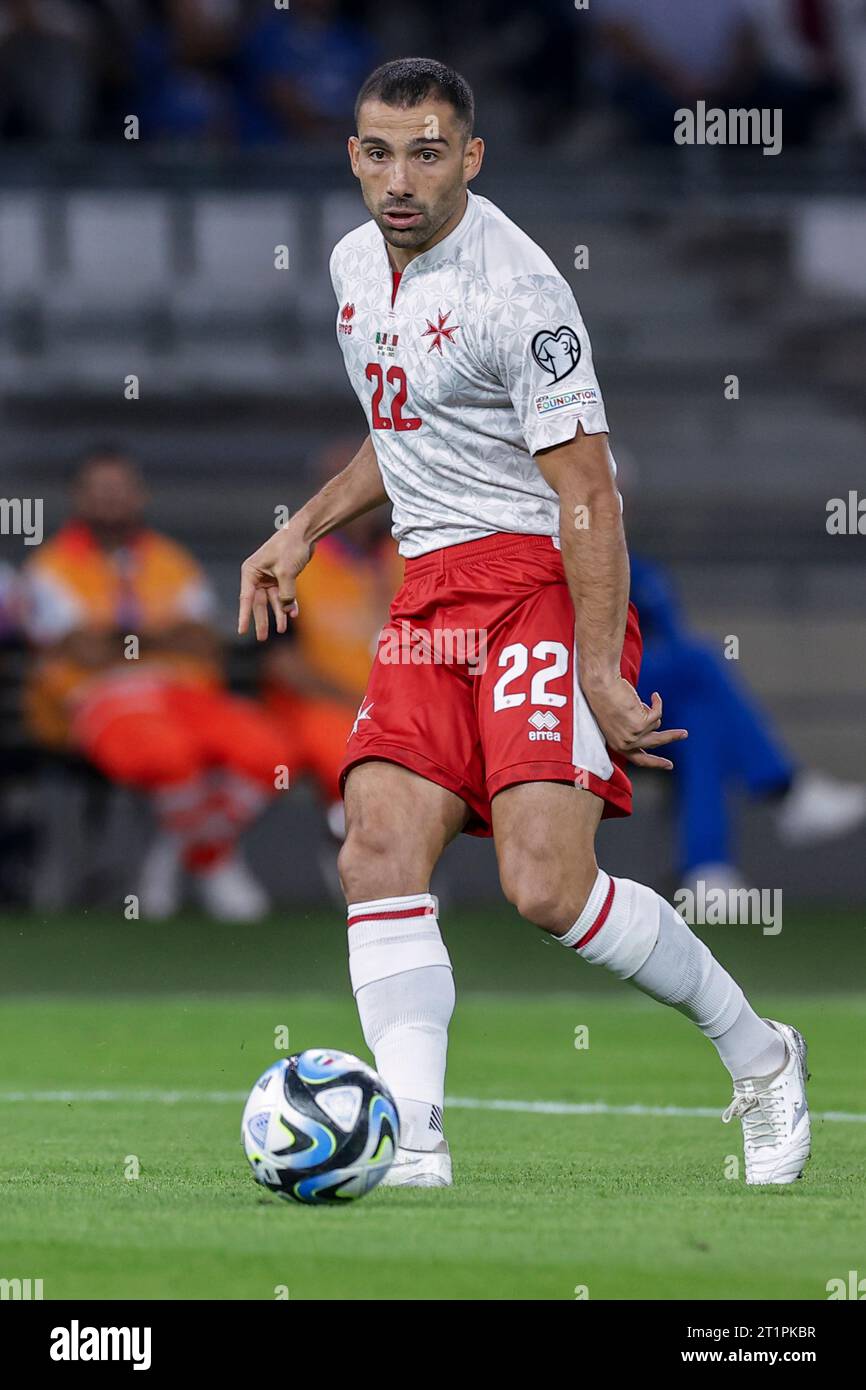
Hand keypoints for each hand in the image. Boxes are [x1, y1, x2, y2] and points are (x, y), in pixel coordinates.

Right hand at [238, 525, 311, 639]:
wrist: (305, 533)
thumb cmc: (290, 547)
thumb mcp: (286, 573)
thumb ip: (285, 594)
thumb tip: (286, 611)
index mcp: (250, 571)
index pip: (246, 598)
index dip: (244, 616)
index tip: (241, 631)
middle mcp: (257, 575)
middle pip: (258, 602)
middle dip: (262, 620)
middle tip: (262, 638)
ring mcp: (270, 576)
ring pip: (273, 600)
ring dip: (279, 614)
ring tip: (283, 629)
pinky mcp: (283, 576)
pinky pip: (284, 595)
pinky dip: (288, 604)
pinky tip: (293, 614)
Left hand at [583, 677, 686, 770]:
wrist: (601, 686)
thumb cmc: (605, 699)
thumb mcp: (617, 721)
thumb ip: (631, 730)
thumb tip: (654, 728)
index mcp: (617, 745)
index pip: (639, 759)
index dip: (655, 762)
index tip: (668, 765)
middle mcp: (625, 744)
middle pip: (654, 743)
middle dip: (671, 737)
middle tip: (684, 734)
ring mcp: (634, 735)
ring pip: (656, 723)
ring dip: (651, 709)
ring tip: (643, 700)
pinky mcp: (641, 724)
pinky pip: (658, 713)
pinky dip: (657, 702)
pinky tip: (654, 695)